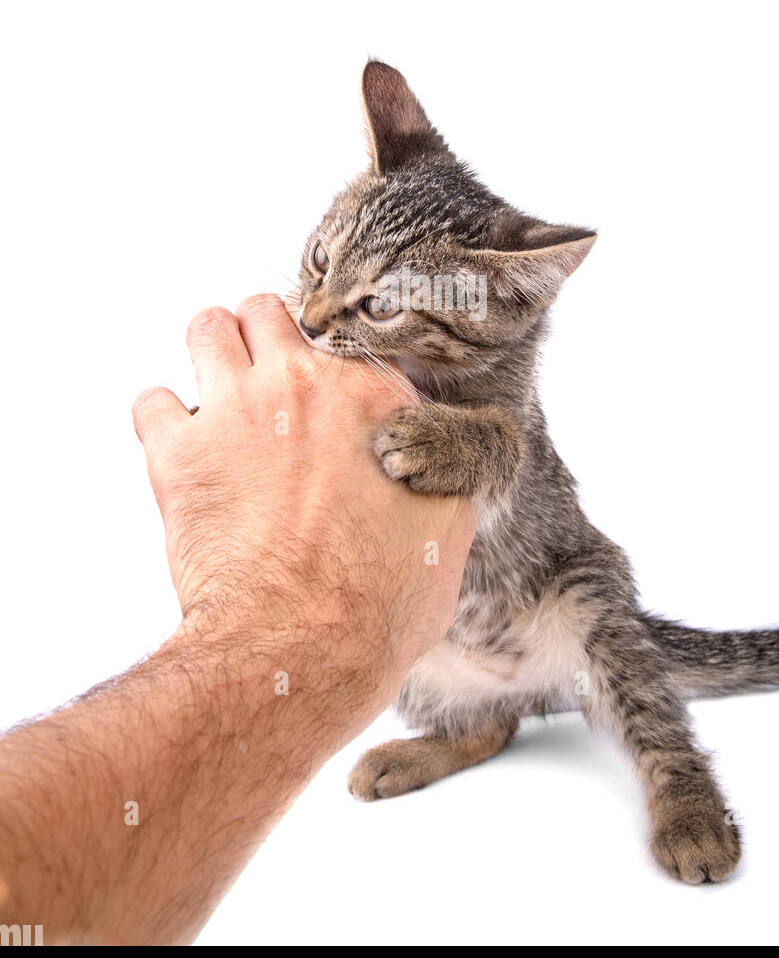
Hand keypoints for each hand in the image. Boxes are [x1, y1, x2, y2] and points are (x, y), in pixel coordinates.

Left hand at [132, 294, 475, 711]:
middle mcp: (305, 383)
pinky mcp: (177, 452)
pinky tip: (179, 451)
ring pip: (208, 329)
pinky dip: (161, 422)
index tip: (325, 386)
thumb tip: (423, 459)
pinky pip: (151, 402)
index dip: (333, 361)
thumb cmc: (378, 603)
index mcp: (378, 396)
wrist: (304, 645)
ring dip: (211, 354)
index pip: (349, 336)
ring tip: (218, 396)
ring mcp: (237, 410)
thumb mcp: (447, 525)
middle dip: (264, 338)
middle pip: (271, 312)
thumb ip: (438, 467)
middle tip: (265, 380)